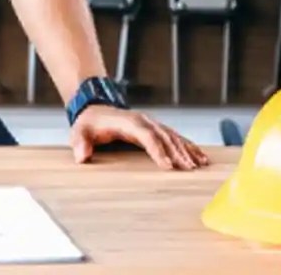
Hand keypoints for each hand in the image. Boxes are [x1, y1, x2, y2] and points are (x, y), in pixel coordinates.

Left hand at [69, 106, 208, 169]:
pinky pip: (175, 138)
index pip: (146, 136)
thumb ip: (80, 143)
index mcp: (128, 122)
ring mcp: (152, 124)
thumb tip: (81, 157)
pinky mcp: (156, 130)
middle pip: (164, 136)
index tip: (167, 165)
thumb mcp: (79, 131)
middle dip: (178, 153)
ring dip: (187, 150)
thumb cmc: (89, 124)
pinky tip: (200, 157)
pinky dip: (188, 147)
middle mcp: (144, 121)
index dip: (157, 150)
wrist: (95, 110)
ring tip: (200, 165)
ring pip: (173, 137)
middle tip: (189, 169)